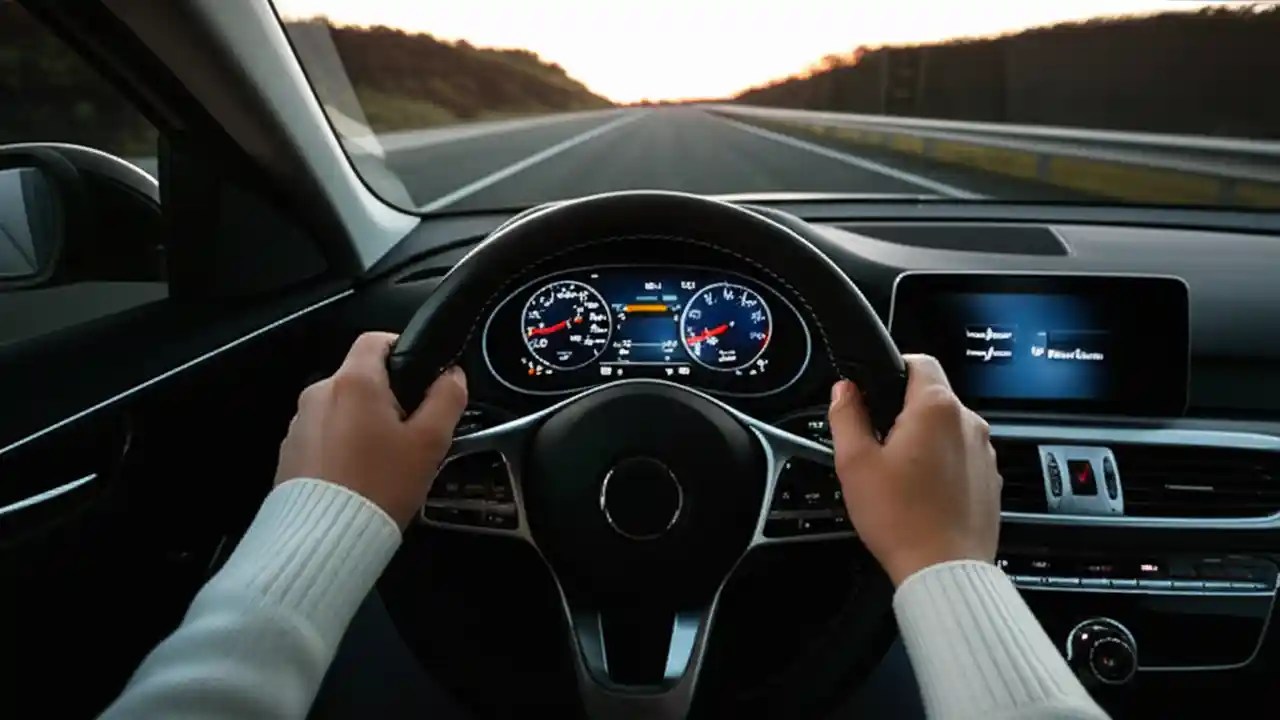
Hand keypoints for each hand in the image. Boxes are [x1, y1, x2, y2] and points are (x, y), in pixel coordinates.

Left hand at [275, 332, 468, 527]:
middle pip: (359, 378)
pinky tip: (357, 477)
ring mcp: (298, 423)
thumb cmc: (381, 485)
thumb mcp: (429, 444)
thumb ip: (447, 400)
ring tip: (383, 461)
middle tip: (410, 432)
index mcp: (354, 382)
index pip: (375, 339)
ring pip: (341, 408)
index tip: (420, 376)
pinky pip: (323, 435)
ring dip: (361, 423)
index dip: (401, 349)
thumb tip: (452, 375)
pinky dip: (341, 446)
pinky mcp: (288, 452)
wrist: (323, 540)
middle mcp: (319, 393)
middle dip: (386, 397)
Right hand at [828, 355, 999, 585]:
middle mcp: (969, 423)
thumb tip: (843, 391)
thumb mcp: (855, 463)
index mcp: (936, 408)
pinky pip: (962, 457)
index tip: (875, 393)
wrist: (943, 570)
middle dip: (905, 413)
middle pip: (933, 397)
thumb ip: (846, 416)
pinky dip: (943, 466)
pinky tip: (922, 494)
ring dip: (925, 441)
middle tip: (879, 446)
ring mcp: (985, 452)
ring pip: (948, 429)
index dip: (894, 370)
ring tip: (900, 476)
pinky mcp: (991, 479)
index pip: (919, 361)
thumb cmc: (900, 519)